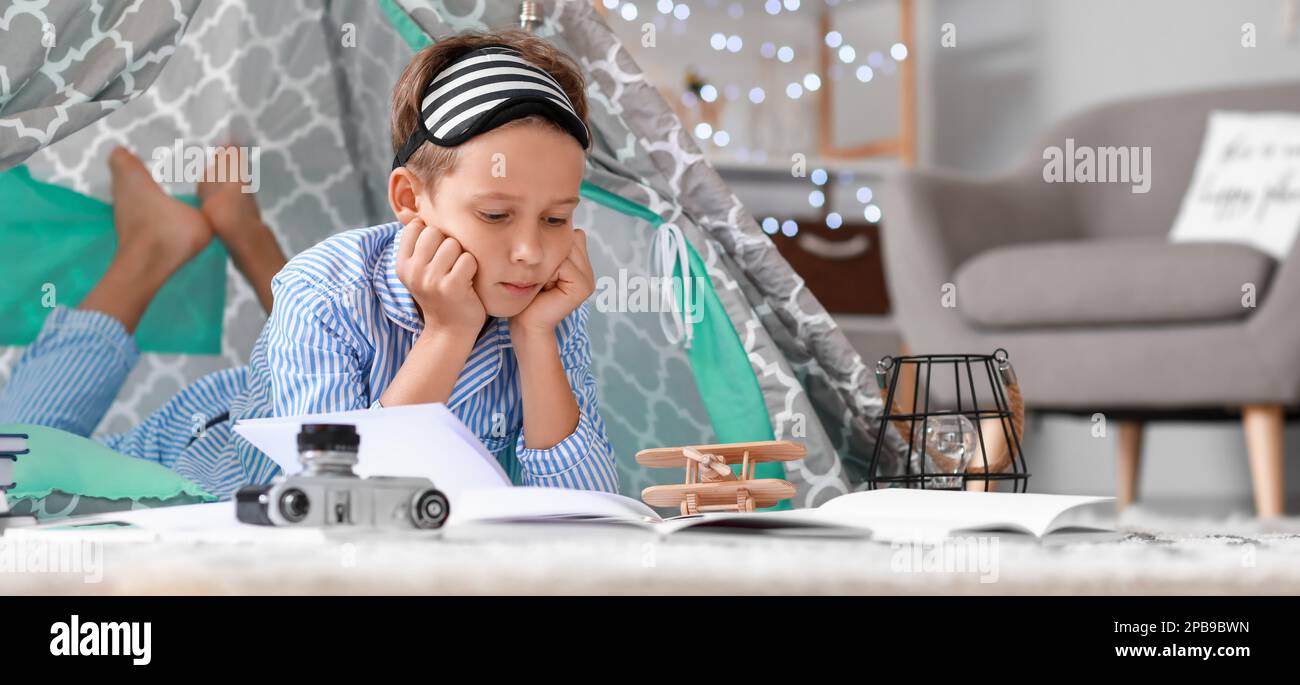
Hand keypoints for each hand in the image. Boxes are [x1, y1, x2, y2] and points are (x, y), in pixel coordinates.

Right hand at [395, 217, 485, 338]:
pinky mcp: (451, 287)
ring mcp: (431, 279)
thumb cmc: (440, 293)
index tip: (436, 256)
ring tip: (458, 274)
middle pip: (436, 232)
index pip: (416, 227)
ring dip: (462, 257)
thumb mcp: (420, 269)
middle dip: (448, 244)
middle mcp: (412, 271)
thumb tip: (414, 211)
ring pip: (453, 244)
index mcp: (402, 264)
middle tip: (450, 267)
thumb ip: (417, 243)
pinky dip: (473, 269)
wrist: (450, 330)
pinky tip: (467, 283)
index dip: (433, 236)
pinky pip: (468, 259)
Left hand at [511, 227, 594, 335]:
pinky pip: (563, 264)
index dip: (548, 246)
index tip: (539, 270)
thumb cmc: (526, 296)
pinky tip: (544, 289)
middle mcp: (588, 270)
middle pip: (567, 239)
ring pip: (564, 249)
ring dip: (546, 264)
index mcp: (580, 263)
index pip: (569, 234)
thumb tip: (552, 223)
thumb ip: (550, 246)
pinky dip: (548, 273)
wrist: (526, 325)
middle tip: (540, 279)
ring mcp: (589, 279)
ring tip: (542, 283)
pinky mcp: (583, 287)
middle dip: (547, 254)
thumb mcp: (538, 266)